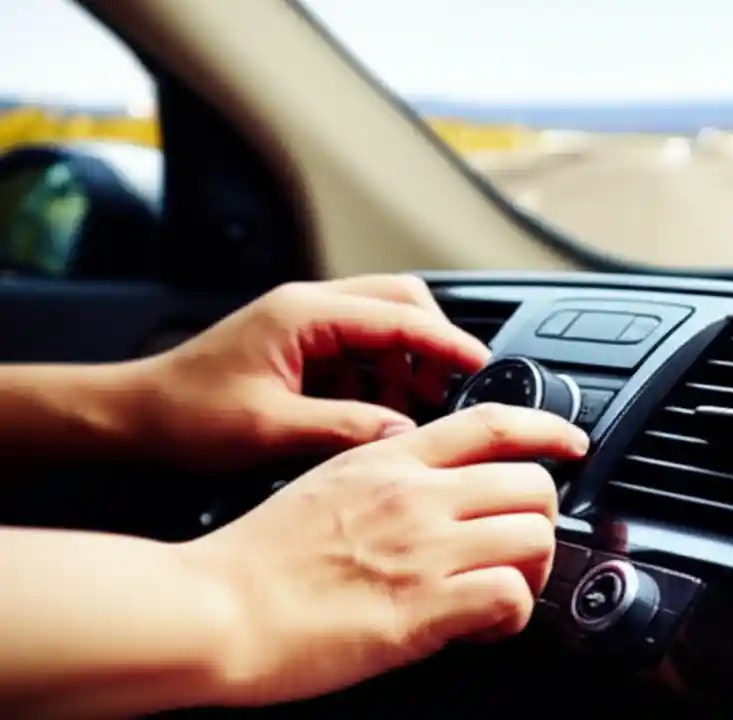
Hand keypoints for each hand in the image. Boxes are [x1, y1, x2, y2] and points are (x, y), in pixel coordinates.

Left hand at [131, 275, 490, 469]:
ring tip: (407, 411)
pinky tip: (374, 413)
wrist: (135, 416)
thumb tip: (405, 433)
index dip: (448, 341)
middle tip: (444, 391)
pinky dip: (379, 377)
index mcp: (305, 314)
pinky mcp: (300, 345)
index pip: (401, 315)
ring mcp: (305, 323)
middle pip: (401, 303)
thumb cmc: (187, 415)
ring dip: (405, 364)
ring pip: (383, 325)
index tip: (482, 365)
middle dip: (432, 344)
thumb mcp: (271, 429)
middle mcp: (309, 307)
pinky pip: (359, 349)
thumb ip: (346, 427)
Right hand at [179, 403, 588, 706]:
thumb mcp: (326, 484)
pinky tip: (480, 626)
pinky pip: (512, 598)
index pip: (493, 422)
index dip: (548, 429)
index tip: (572, 443)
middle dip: (540, 520)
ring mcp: (426, 549)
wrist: (214, 608)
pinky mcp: (426, 607)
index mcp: (390, 459)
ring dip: (531, 571)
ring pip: (536, 538)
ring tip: (498, 591)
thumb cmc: (257, 558)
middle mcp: (417, 495)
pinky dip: (510, 617)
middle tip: (515, 550)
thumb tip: (435, 493)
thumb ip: (387, 477)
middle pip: (533, 483)